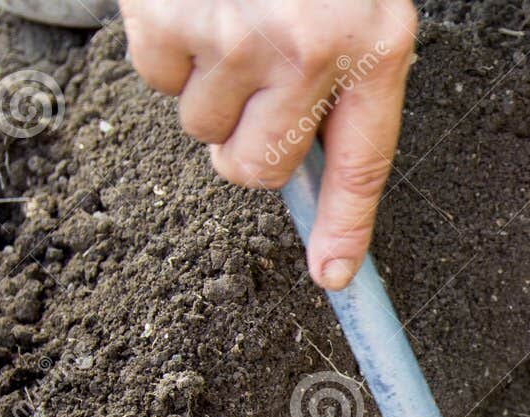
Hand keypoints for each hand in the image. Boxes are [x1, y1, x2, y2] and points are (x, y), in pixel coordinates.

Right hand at [121, 0, 416, 288]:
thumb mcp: (360, 15)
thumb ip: (343, 94)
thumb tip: (310, 193)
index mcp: (371, 48)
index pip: (362, 165)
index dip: (344, 228)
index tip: (333, 277)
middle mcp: (307, 49)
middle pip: (255, 168)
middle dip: (248, 144)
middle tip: (257, 89)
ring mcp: (234, 34)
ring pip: (200, 127)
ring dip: (209, 89)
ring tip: (231, 24)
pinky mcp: (168, 15)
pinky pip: (158, 81)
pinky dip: (169, 51)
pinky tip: (197, 6)